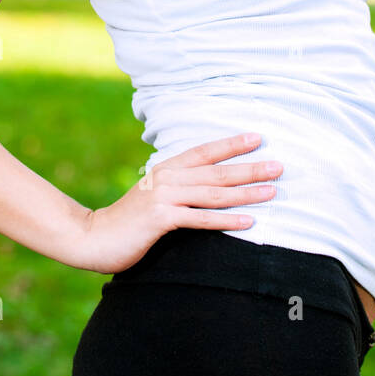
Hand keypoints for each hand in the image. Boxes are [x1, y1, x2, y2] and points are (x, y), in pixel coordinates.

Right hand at [77, 132, 280, 274]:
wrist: (94, 237)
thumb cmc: (128, 220)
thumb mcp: (152, 196)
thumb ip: (176, 188)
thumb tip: (204, 186)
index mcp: (166, 169)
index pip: (204, 151)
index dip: (231, 144)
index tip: (258, 138)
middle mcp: (167, 178)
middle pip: (216, 172)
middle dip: (250, 168)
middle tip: (279, 166)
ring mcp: (164, 197)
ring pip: (213, 193)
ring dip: (246, 192)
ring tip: (272, 191)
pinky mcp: (161, 219)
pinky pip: (201, 219)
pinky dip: (226, 219)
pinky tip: (249, 222)